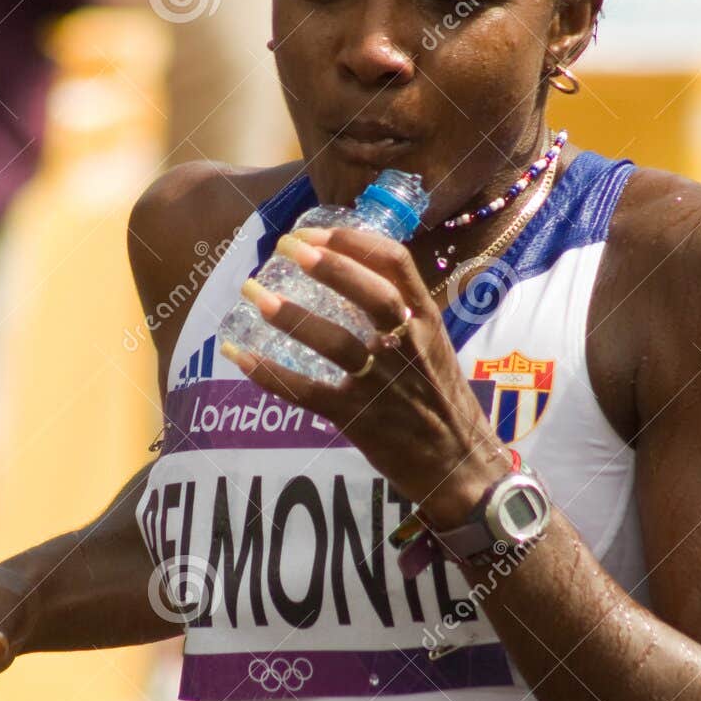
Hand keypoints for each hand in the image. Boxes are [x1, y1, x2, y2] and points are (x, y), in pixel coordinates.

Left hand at [220, 225, 509, 523]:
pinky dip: (270, 374)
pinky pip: (308, 393)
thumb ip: (402, 315)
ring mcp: (384, 385)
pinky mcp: (360, 419)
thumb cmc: (443, 404)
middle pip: (372, 295)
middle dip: (329, 265)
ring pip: (336, 344)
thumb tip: (354, 274)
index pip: (397, 265)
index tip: (313, 233)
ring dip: (292, 316)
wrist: (461, 467)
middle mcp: (408, 347)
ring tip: (254, 295)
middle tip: (285, 248)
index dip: (353, 241)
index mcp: (427, 322)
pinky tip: (239, 355)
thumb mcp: (434, 347)